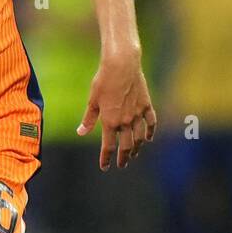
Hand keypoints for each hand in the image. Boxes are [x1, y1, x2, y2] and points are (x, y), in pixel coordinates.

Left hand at [77, 51, 156, 169]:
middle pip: (126, 146)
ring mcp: (137, 114)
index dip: (106, 159)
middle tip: (122, 164)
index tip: (105, 167)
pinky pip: (151, 123)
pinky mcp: (147, 105)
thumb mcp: (93, 101)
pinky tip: (148, 138)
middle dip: (123, 158)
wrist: (122, 65)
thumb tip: (81, 132)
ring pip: (139, 138)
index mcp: (109, 122)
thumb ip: (89, 119)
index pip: (108, 147)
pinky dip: (150, 132)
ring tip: (134, 154)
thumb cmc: (103, 81)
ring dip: (136, 148)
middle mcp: (125, 121)